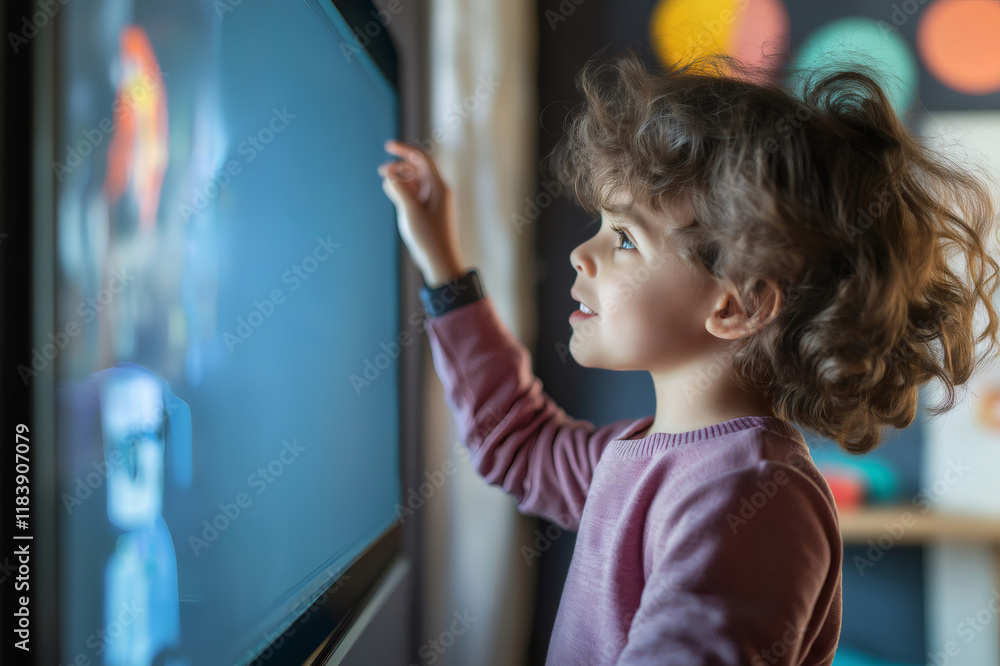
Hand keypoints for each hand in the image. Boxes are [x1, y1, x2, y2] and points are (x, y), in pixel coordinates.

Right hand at [378, 139, 465, 287]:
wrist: (441, 262)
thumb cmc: (428, 238)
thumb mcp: (410, 212)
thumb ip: (399, 190)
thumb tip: (389, 174)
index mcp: (438, 187)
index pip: (421, 159)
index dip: (404, 150)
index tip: (387, 146)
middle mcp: (438, 191)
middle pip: (417, 168)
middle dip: (399, 166)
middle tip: (380, 172)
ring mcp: (434, 201)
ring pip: (415, 181)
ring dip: (400, 179)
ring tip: (386, 185)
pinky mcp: (429, 211)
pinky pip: (415, 193)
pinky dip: (404, 191)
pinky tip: (393, 194)